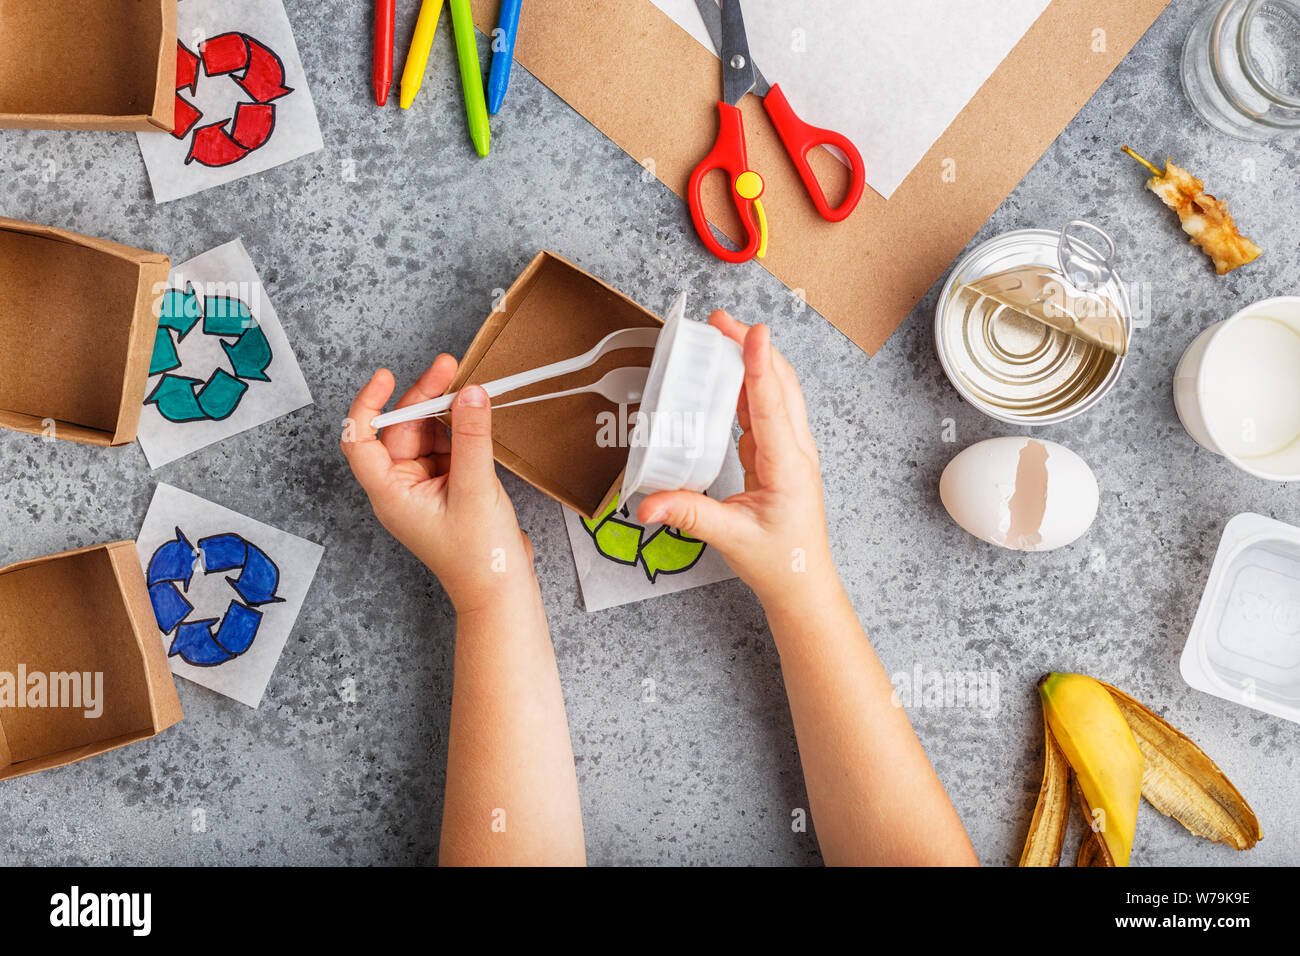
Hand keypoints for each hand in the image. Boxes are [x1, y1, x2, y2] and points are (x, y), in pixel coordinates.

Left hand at [341, 356, 536, 613]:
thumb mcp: (475, 488)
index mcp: (391, 492)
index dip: (368, 404)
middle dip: (423, 397)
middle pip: (401, 429)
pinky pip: (448, 448)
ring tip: (472, 389)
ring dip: (446, 411)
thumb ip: (472, 437)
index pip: (360, 439)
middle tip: (450, 368)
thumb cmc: (479, 556)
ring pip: (427, 434)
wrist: (501, 591)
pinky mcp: (450, 488)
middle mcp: (402, 487)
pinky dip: (461, 430)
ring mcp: (425, 487)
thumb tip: (470, 393)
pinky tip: (478, 417)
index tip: (387, 376)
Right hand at [637, 312, 836, 611]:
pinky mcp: (777, 454)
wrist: (801, 582)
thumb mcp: (730, 538)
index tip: (751, 330)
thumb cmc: (777, 561)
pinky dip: (747, 384)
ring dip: (751, 360)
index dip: (759, 365)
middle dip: (752, 347)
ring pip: (775, 391)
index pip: (772, 404)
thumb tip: (648, 504)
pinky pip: (765, 409)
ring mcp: (789, 449)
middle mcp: (794, 450)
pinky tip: (727, 373)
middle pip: (779, 384)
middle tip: (720, 321)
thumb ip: (689, 515)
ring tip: (721, 334)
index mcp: (788, 465)